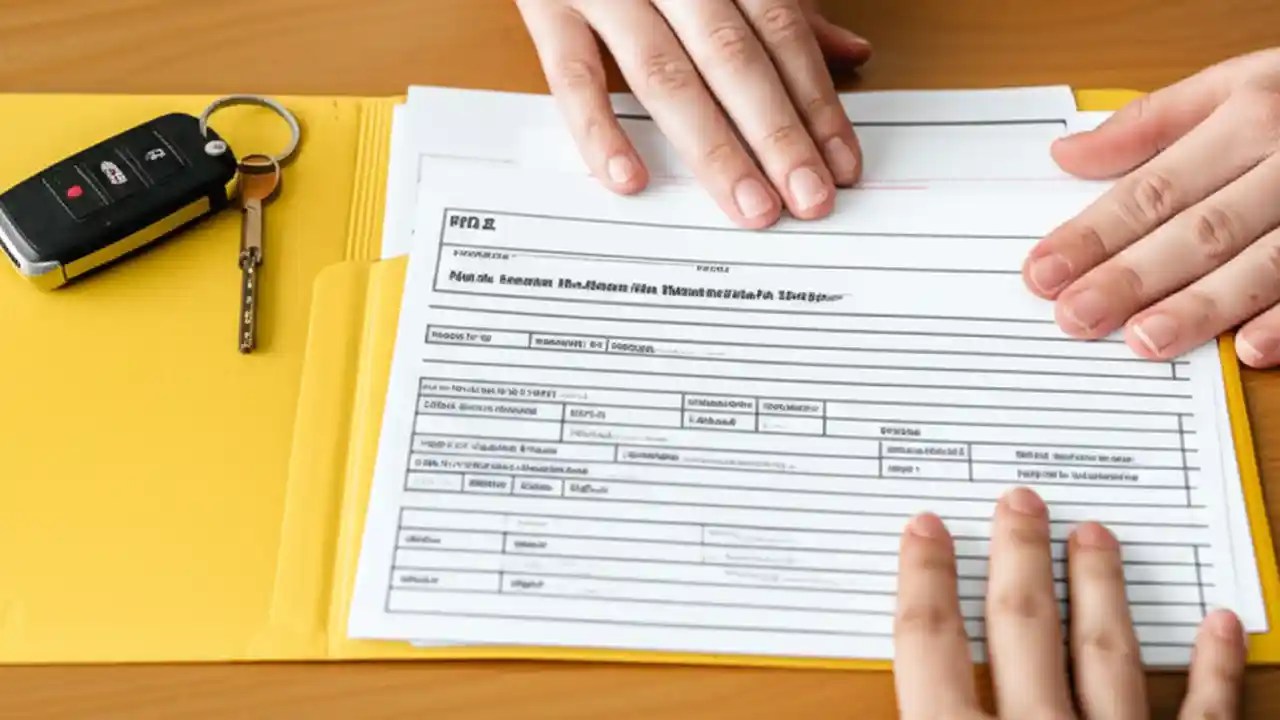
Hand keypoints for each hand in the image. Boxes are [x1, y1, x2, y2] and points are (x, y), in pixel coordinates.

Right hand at [514, 0, 871, 227]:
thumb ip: (781, 6)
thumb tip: (851, 54)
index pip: (781, 33)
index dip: (816, 102)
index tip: (841, 165)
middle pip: (733, 59)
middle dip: (777, 135)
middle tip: (808, 199)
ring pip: (666, 74)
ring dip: (713, 148)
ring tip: (751, 206)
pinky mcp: (547, 5)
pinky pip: (572, 75)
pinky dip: (600, 129)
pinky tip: (631, 179)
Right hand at [893, 487, 1246, 718]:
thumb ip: (918, 719)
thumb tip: (875, 705)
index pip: (931, 644)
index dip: (923, 579)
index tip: (925, 528)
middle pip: (1021, 626)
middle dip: (1017, 557)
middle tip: (1020, 503)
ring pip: (1104, 654)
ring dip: (1098, 587)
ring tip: (1094, 535)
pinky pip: (1203, 716)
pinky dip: (1213, 669)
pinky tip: (1218, 626)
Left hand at [1024, 48, 1279, 367]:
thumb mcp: (1237, 84)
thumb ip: (1152, 121)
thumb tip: (1068, 154)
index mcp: (1247, 120)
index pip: (1153, 189)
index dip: (1094, 234)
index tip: (1043, 271)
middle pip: (1199, 231)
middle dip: (1133, 277)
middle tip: (1076, 316)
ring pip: (1261, 264)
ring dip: (1202, 306)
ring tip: (1144, 340)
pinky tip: (1247, 349)